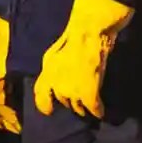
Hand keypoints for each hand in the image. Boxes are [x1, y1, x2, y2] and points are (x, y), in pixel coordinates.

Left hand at [33, 0, 133, 118]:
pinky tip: (101, 111)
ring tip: (91, 106)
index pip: (40, 94)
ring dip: (84, 108)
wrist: (90, 31)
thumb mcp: (57, 51)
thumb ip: (56, 67)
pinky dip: (98, 111)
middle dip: (71, 101)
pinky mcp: (89, 93)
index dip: (44, 105)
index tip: (50, 111)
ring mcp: (72, 90)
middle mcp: (56, 83)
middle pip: (63, 101)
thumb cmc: (75, 34)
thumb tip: (60, 78)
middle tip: (80, 99)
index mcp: (47, 71)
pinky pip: (93, 109)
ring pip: (78, 108)